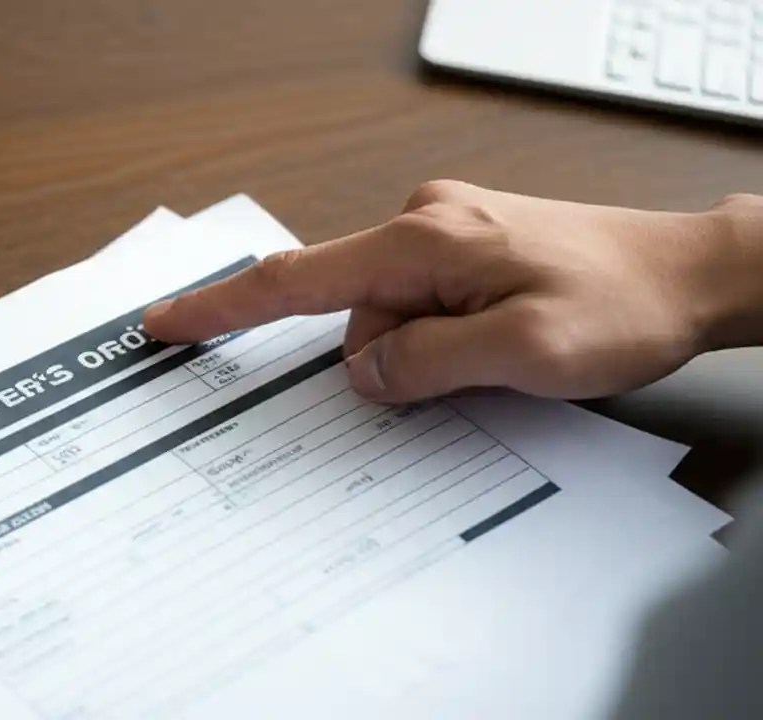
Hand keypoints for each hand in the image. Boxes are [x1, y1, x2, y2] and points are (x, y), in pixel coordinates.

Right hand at [143, 181, 762, 402]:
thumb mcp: (523, 352)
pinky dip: (443, 339)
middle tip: (474, 373)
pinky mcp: (467, 250)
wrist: (692, 273)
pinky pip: (420, 307)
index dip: (221, 309)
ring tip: (504, 355)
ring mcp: (447, 234)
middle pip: (354, 317)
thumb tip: (364, 371)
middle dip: (391, 364)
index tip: (165, 322)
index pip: (296, 282)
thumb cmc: (623, 302)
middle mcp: (425, 223)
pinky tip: (496, 344)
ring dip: (429, 355)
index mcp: (424, 241)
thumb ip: (427, 363)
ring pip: (391, 320)